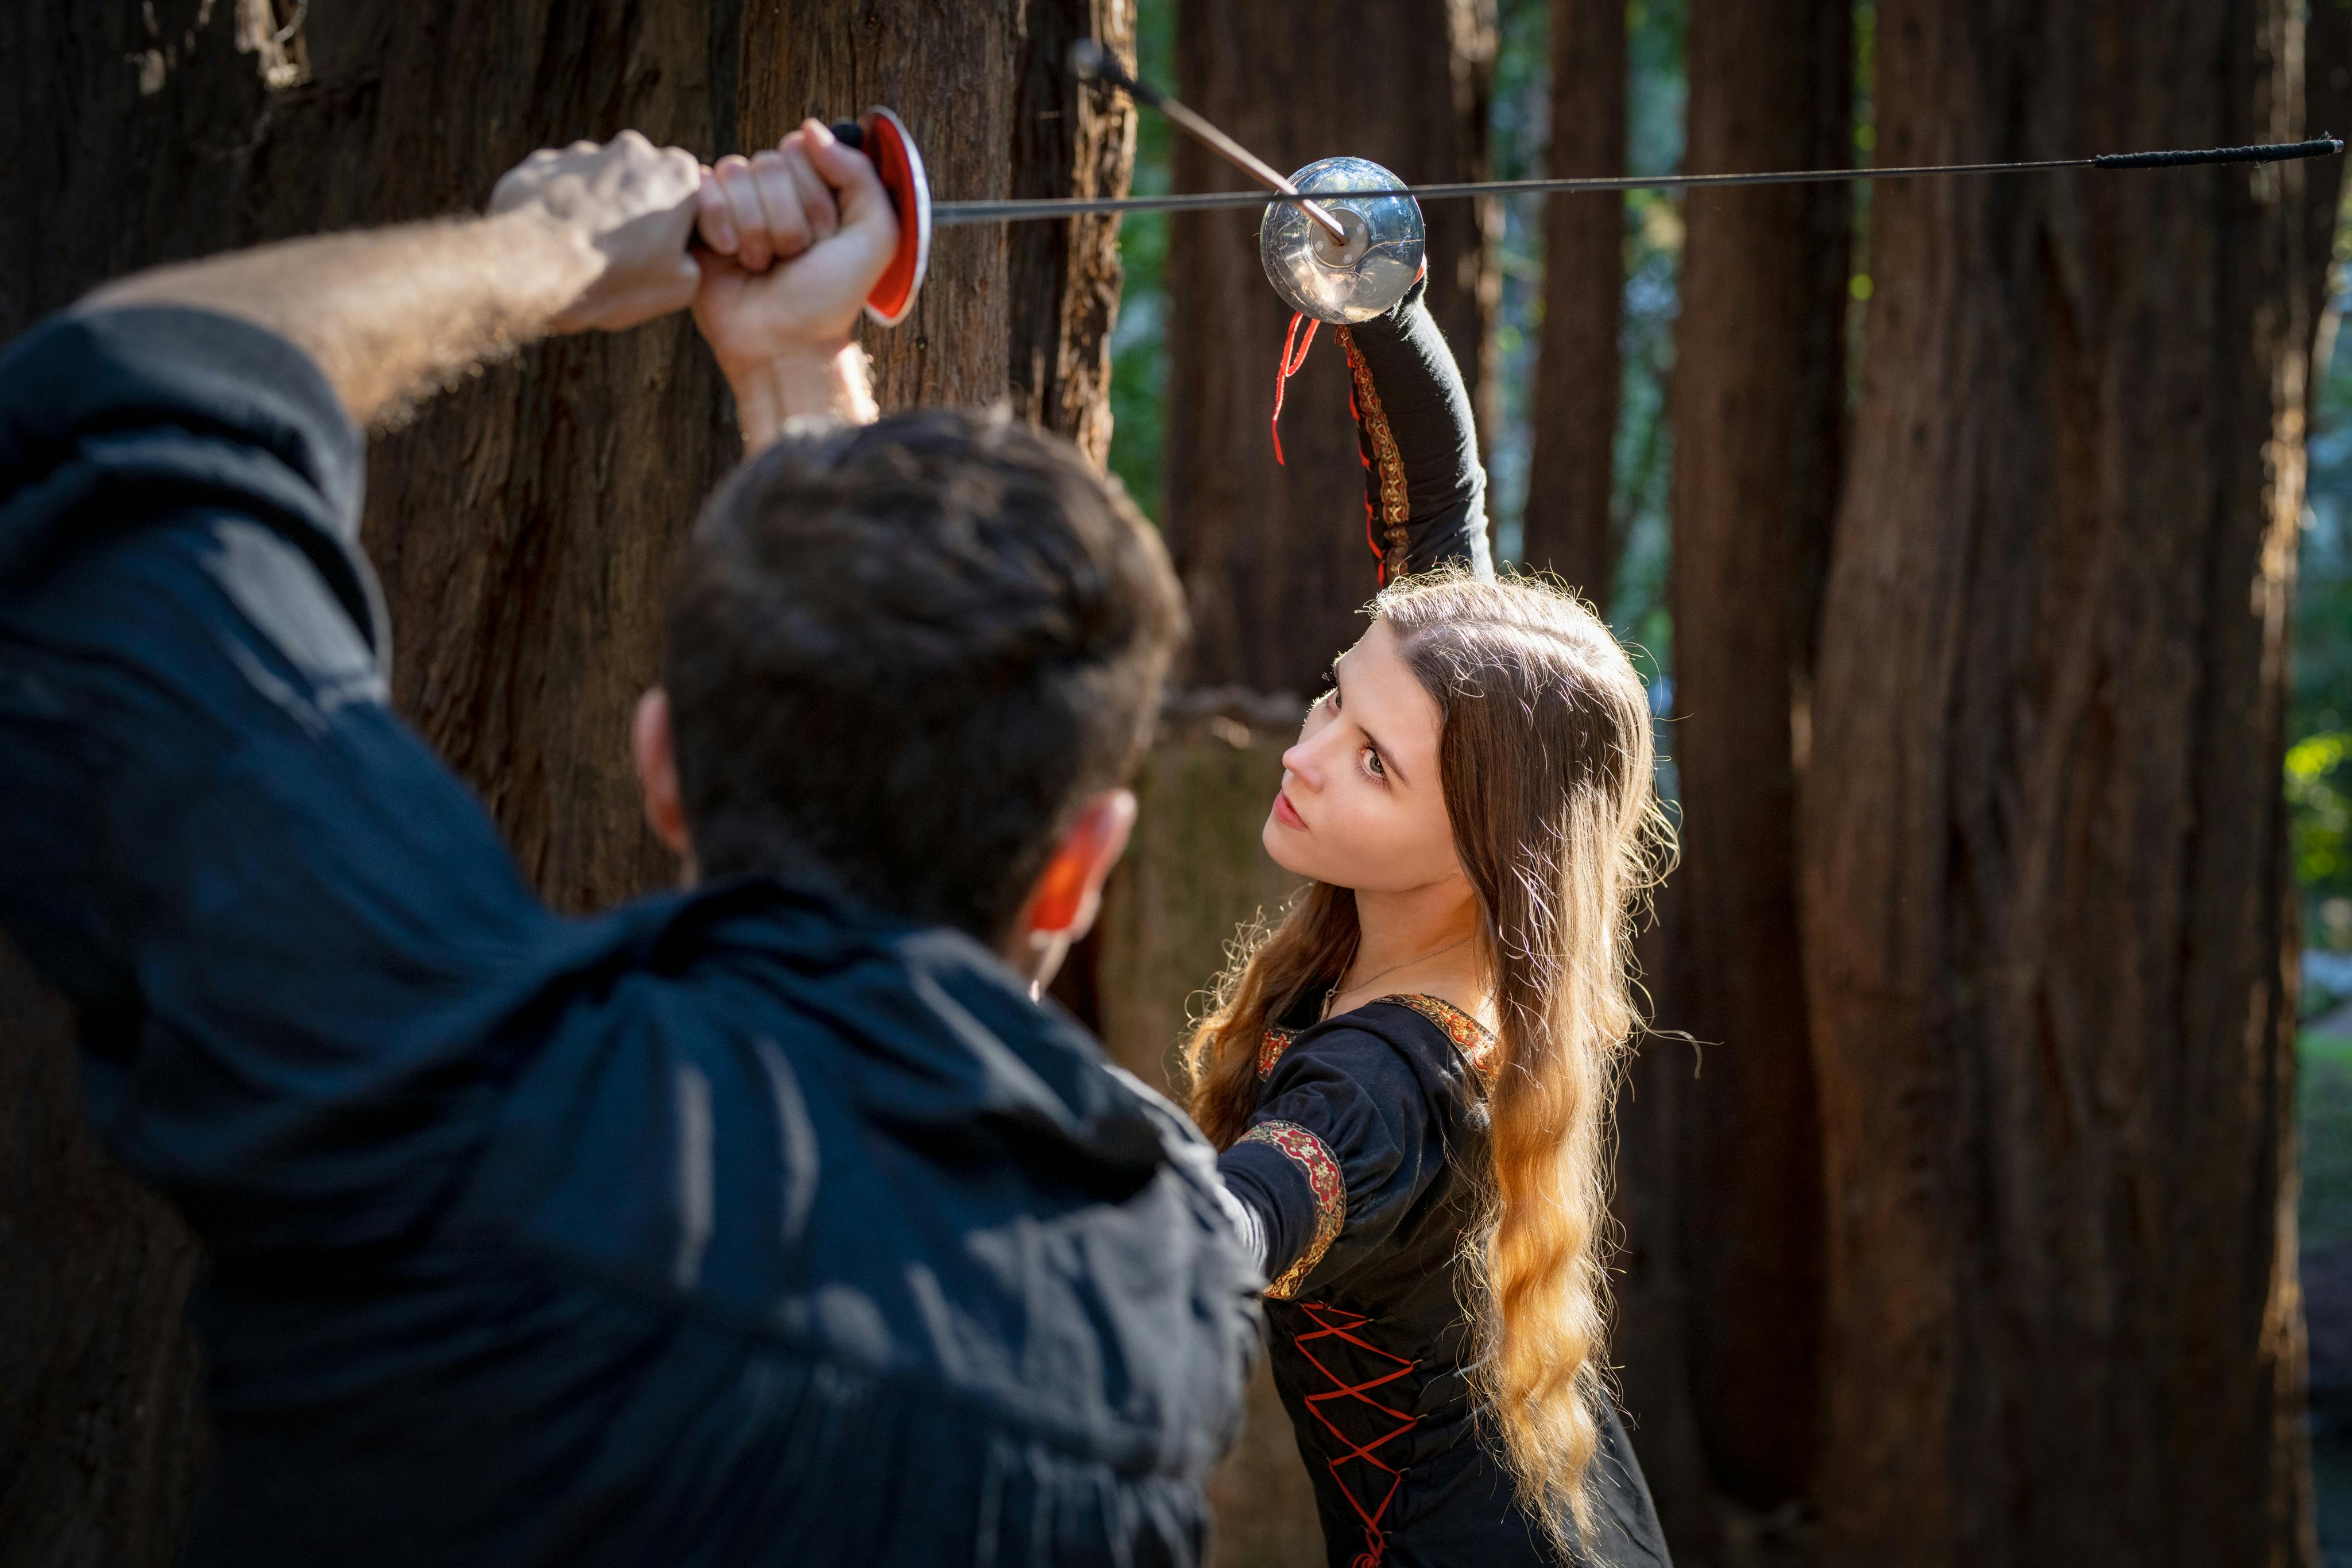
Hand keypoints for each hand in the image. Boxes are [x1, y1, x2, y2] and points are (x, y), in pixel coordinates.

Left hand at [489, 131, 702, 332]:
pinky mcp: (541, 164)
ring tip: (586, 252)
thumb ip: (693, 258)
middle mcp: (631, 150)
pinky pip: (560, 187)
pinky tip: (555, 242)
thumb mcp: (681, 287)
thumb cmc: (614, 278)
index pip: (694, 196)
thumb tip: (681, 254)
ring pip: (600, 184)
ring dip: (599, 211)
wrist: (533, 268)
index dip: (686, 230)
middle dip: (640, 213)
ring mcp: (582, 153)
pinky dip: (562, 209)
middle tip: (628, 256)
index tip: (671, 257)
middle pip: (645, 184)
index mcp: (676, 174)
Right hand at [690, 120, 898, 378]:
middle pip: (769, 163)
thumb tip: (810, 129)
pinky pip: (701, 189)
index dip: (815, 197)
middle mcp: (772, 190)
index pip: (802, 151)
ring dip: (755, 228)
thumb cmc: (830, 297)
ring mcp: (734, 204)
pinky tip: (729, 256)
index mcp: (812, 187)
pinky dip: (719, 225)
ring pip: (735, 174)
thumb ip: (859, 175)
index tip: (824, 238)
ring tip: (762, 264)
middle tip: (793, 258)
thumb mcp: (874, 236)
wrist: (786, 344)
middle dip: (786, 218)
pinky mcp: (699, 221)